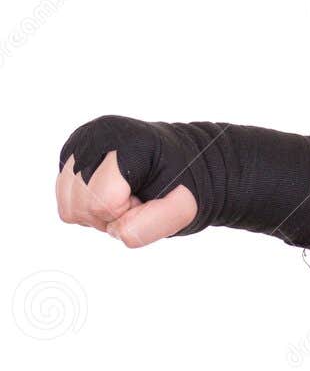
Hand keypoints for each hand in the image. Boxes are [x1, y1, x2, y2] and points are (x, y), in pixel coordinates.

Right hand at [57, 142, 198, 247]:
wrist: (180, 160)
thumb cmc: (180, 182)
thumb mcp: (182, 207)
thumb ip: (153, 224)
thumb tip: (118, 233)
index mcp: (123, 143)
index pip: (103, 204)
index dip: (128, 212)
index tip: (148, 197)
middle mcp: (92, 137)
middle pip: (80, 208)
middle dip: (112, 215)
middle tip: (138, 197)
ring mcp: (77, 145)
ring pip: (69, 209)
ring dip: (98, 213)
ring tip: (125, 194)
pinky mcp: (69, 156)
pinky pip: (66, 203)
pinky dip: (89, 206)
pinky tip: (111, 191)